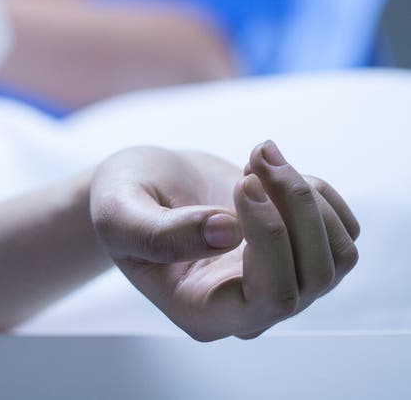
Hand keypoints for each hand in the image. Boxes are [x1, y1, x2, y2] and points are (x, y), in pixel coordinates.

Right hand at [90, 141, 359, 340]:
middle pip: (314, 277)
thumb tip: (229, 232)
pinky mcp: (299, 249)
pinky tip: (273, 170)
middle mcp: (250, 306)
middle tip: (257, 154)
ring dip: (307, 195)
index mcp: (203, 311)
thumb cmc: (122, 201)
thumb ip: (162, 233)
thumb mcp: (120, 214)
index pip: (271, 298)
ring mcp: (281, 279)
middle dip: (294, 207)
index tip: (243, 181)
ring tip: (259, 155)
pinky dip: (319, 192)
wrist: (142, 185)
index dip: (272, 238)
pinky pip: (343, 231)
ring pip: (337, 255)